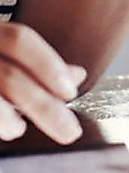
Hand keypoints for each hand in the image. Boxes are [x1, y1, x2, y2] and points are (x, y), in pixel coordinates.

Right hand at [0, 23, 84, 144]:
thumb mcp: (1, 56)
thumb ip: (34, 66)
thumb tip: (77, 76)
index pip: (19, 40)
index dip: (47, 64)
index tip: (72, 92)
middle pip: (7, 74)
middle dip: (42, 105)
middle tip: (70, 132)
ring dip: (1, 113)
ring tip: (19, 130)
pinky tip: (3, 128)